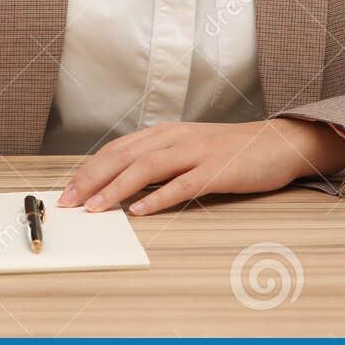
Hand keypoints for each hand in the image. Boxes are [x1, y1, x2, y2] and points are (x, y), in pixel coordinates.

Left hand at [57, 119, 344, 216]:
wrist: (276, 144)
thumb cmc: (230, 151)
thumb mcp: (187, 150)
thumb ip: (158, 163)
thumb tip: (122, 187)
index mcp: (165, 133)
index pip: (117, 149)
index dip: (89, 169)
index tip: (67, 191)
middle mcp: (175, 138)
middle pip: (124, 156)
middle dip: (92, 179)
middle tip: (69, 202)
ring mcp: (196, 153)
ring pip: (147, 167)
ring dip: (117, 188)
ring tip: (96, 208)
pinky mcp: (216, 170)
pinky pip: (183, 184)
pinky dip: (159, 198)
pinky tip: (141, 211)